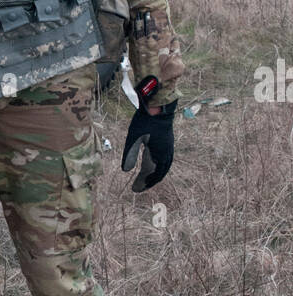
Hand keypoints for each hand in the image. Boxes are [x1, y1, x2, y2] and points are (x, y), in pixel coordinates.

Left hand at [121, 77, 176, 191]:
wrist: (159, 106)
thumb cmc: (145, 121)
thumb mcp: (134, 137)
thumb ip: (130, 154)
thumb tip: (125, 171)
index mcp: (157, 154)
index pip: (150, 174)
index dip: (143, 183)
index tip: (135, 190)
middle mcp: (165, 153)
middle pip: (159, 173)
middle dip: (150, 181)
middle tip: (141, 188)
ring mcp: (169, 147)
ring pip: (165, 167)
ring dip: (156, 175)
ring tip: (149, 180)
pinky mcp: (168, 142)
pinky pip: (167, 160)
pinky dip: (161, 167)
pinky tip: (156, 166)